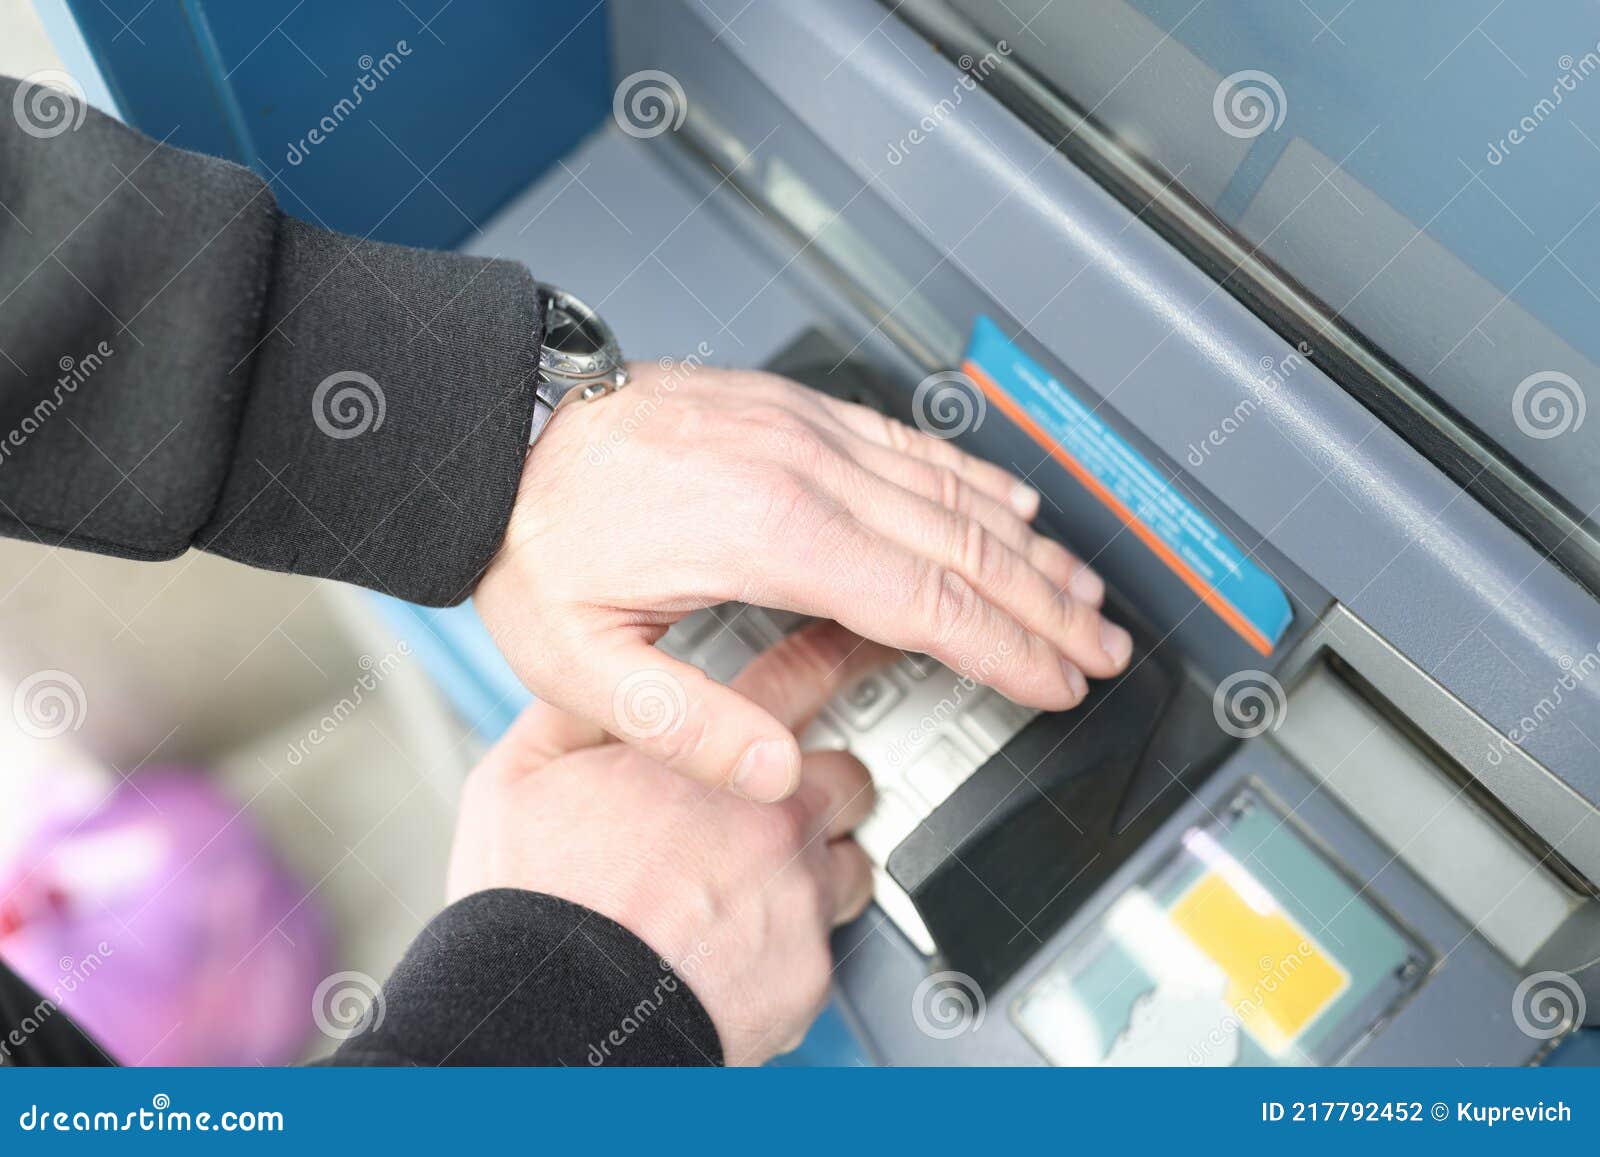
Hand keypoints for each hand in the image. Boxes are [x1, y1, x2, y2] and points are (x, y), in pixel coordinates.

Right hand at [447, 621, 892, 1064]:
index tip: (849, 651)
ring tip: (753, 891)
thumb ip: (576, 713)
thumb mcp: (519, 776)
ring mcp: (798, 899)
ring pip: (850, 864)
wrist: (547, 1027)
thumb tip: (598, 683)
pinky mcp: (807, 975)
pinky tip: (737, 952)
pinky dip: (792, 947)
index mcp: (711, 757)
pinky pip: (824, 945)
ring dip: (816, 869)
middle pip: (849, 775)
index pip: (804, 673)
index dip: (832, 655)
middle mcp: (772, 820)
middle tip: (771, 808)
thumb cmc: (530, 910)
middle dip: (817, 787)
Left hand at [475, 362, 1130, 801]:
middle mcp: (802, 470)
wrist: (499, 433)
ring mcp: (802, 430)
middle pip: (960, 544)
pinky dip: (970, 476)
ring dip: (1025, 545)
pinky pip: (905, 440)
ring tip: (1082, 588)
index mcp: (766, 535)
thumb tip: (781, 776)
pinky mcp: (790, 410)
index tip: (1059, 682)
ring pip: (947, 488)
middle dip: (1045, 604)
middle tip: (1105, 646)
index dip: (1005, 649)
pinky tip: (1007, 502)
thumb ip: (685, 726)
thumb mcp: (580, 663)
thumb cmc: (536, 540)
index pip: (924, 601)